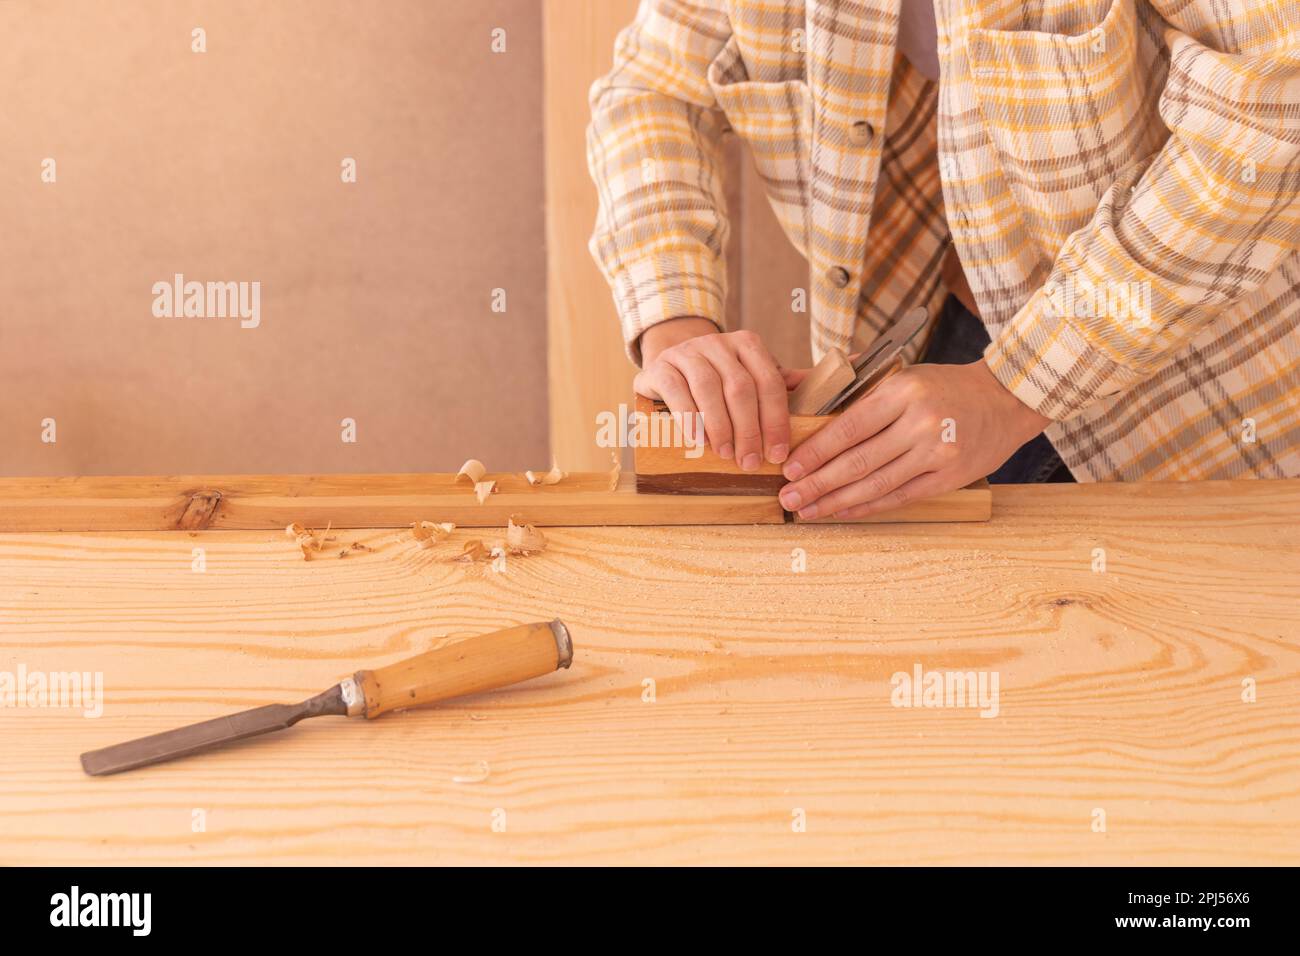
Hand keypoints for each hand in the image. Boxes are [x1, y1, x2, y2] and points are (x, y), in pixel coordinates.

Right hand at [635, 318, 790, 468]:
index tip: (777, 453)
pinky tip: (698, 441)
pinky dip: (689, 417)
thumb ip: (780, 384)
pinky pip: (676, 390)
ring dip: (720, 426)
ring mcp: (687, 351)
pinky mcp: (661, 366)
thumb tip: (825, 394)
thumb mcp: (748, 377)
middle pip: (740, 387)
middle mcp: (718, 343)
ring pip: (709, 388)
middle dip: (748, 430)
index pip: (769, 382)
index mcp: (747, 344)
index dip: (775, 420)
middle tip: (750, 462)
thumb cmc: (716, 380)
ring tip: (726, 454)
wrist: (667, 366)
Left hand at [778, 360, 1051, 518]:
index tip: (790, 468)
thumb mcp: (903, 376)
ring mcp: (937, 454)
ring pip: (875, 485)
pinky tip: (842, 512)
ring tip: (806, 511)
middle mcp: (920, 423)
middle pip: (857, 461)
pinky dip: (867, 507)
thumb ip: (859, 392)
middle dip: (817, 483)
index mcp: (903, 391)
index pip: (849, 427)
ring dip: (836, 502)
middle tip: (788, 497)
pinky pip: (899, 497)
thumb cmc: (945, 386)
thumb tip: (804, 398)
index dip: (816, 452)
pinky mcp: (949, 478)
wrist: (1006, 399)